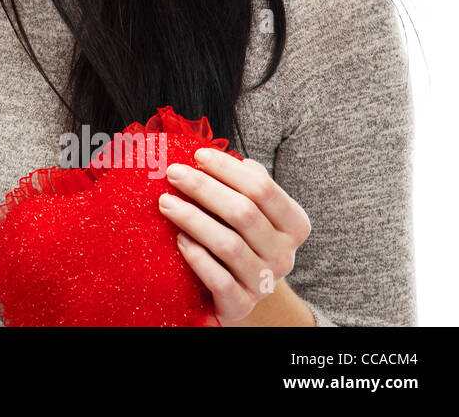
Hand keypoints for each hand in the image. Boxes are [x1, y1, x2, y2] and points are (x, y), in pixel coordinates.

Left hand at [158, 148, 311, 324]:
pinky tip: (180, 240)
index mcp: (293, 224)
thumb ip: (241, 182)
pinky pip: (219, 280)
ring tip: (165, 203)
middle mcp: (284, 254)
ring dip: (193, 219)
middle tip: (173, 173)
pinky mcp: (241, 305)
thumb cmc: (241, 237)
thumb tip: (208, 153)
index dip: (229, 169)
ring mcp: (264, 282)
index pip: (263, 189)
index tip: (197, 155)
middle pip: (243, 213)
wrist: (242, 292)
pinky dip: (198, 258)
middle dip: (204, 188)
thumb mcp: (250, 209)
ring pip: (228, 245)